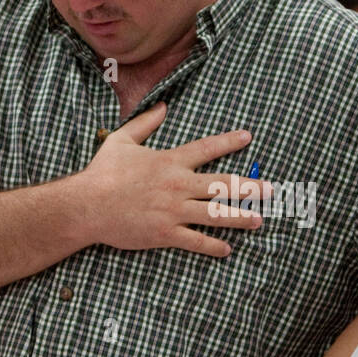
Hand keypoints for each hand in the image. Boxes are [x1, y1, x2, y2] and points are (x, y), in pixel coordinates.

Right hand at [83, 102, 265, 255]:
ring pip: (216, 214)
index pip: (207, 149)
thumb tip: (164, 107)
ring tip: (258, 220)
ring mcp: (173, 211)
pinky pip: (195, 241)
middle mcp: (178, 185)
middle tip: (270, 190)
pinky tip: (227, 249)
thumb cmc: (102, 173)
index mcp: (170, 161)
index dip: (229, 142)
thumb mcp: (122, 140)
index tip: (248, 137)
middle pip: (222, 185)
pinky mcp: (165, 233)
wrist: (87, 205)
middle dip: (249, 187)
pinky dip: (212, 246)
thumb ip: (145, 123)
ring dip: (240, 218)